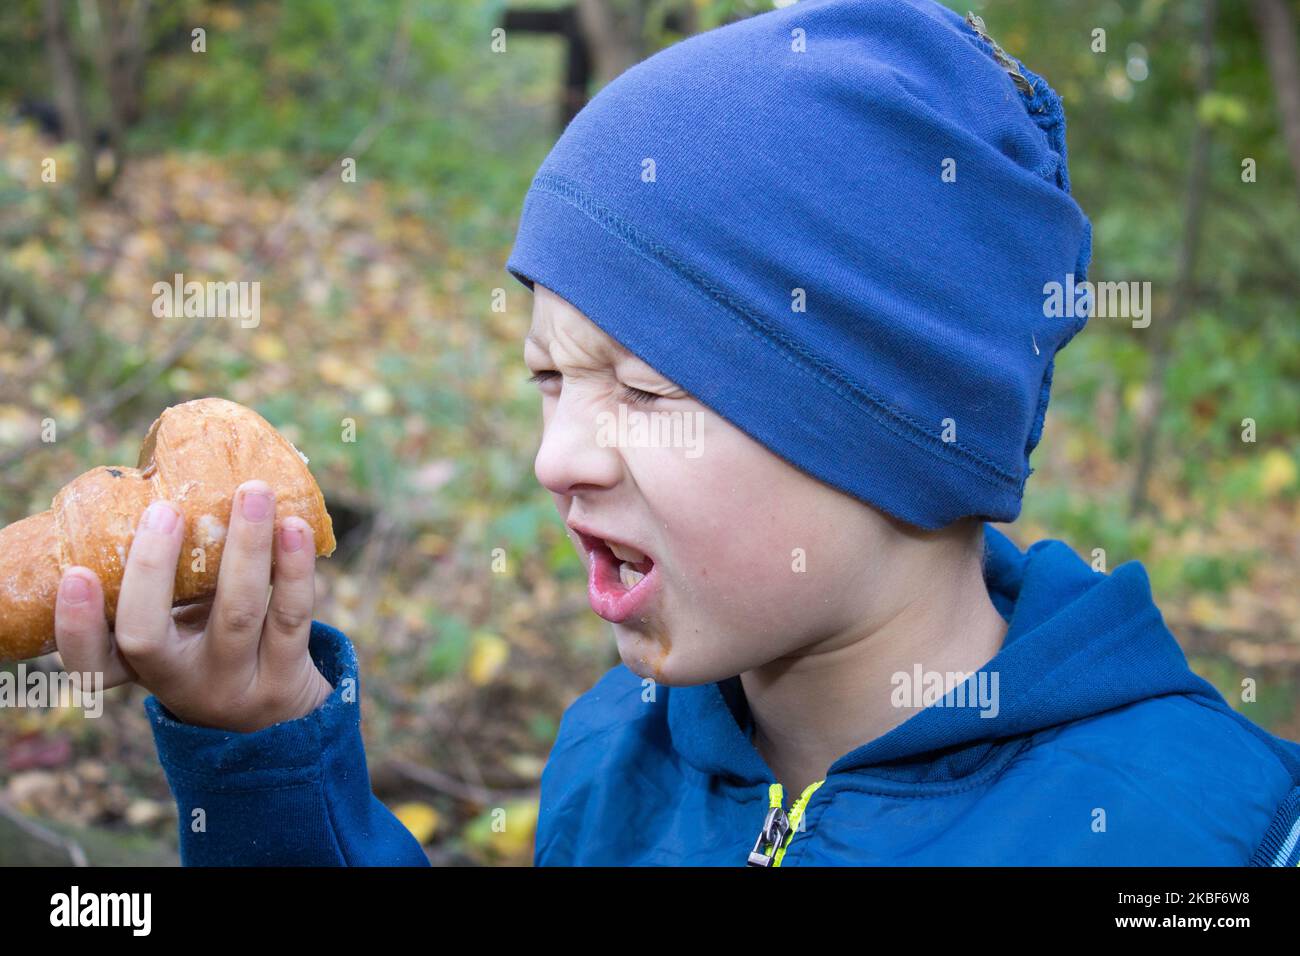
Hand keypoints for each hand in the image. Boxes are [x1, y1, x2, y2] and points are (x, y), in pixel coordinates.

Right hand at [54, 479, 332, 732]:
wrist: (274, 710)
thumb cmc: (210, 643)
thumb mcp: (176, 628)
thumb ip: (163, 583)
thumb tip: (164, 484)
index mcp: (138, 668)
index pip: (89, 662)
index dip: (75, 626)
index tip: (76, 575)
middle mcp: (177, 683)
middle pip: (147, 636)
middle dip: (152, 569)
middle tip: (165, 509)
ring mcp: (233, 683)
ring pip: (236, 614)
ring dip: (245, 547)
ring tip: (254, 491)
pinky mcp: (285, 675)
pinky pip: (291, 615)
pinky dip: (294, 567)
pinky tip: (294, 525)